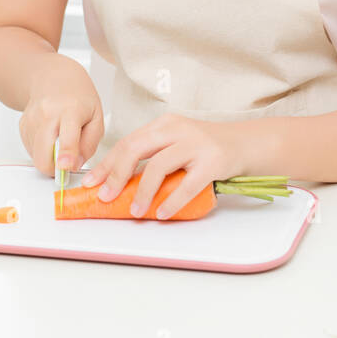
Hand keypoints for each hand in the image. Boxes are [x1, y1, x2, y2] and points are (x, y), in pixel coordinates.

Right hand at [20, 54, 104, 176]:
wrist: (54, 77)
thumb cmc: (78, 97)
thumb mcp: (97, 117)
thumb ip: (90, 143)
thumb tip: (76, 164)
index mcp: (71, 110)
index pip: (68, 137)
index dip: (66, 154)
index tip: (64, 167)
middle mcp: (48, 113)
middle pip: (43, 152)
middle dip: (53, 168)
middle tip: (65, 165)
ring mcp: (32, 119)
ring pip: (35, 155)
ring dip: (48, 158)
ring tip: (60, 141)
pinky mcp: (22, 125)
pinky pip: (30, 149)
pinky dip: (41, 150)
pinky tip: (50, 136)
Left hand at [80, 114, 246, 219]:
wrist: (245, 143)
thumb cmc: (205, 148)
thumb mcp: (176, 143)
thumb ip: (153, 155)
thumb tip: (119, 183)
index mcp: (164, 124)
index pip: (128, 142)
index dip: (106, 164)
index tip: (91, 182)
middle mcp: (177, 130)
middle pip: (136, 148)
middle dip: (115, 174)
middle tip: (105, 196)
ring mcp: (196, 144)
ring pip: (158, 166)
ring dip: (142, 191)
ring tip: (135, 210)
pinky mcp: (213, 161)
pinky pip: (187, 185)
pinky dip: (171, 201)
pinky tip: (161, 213)